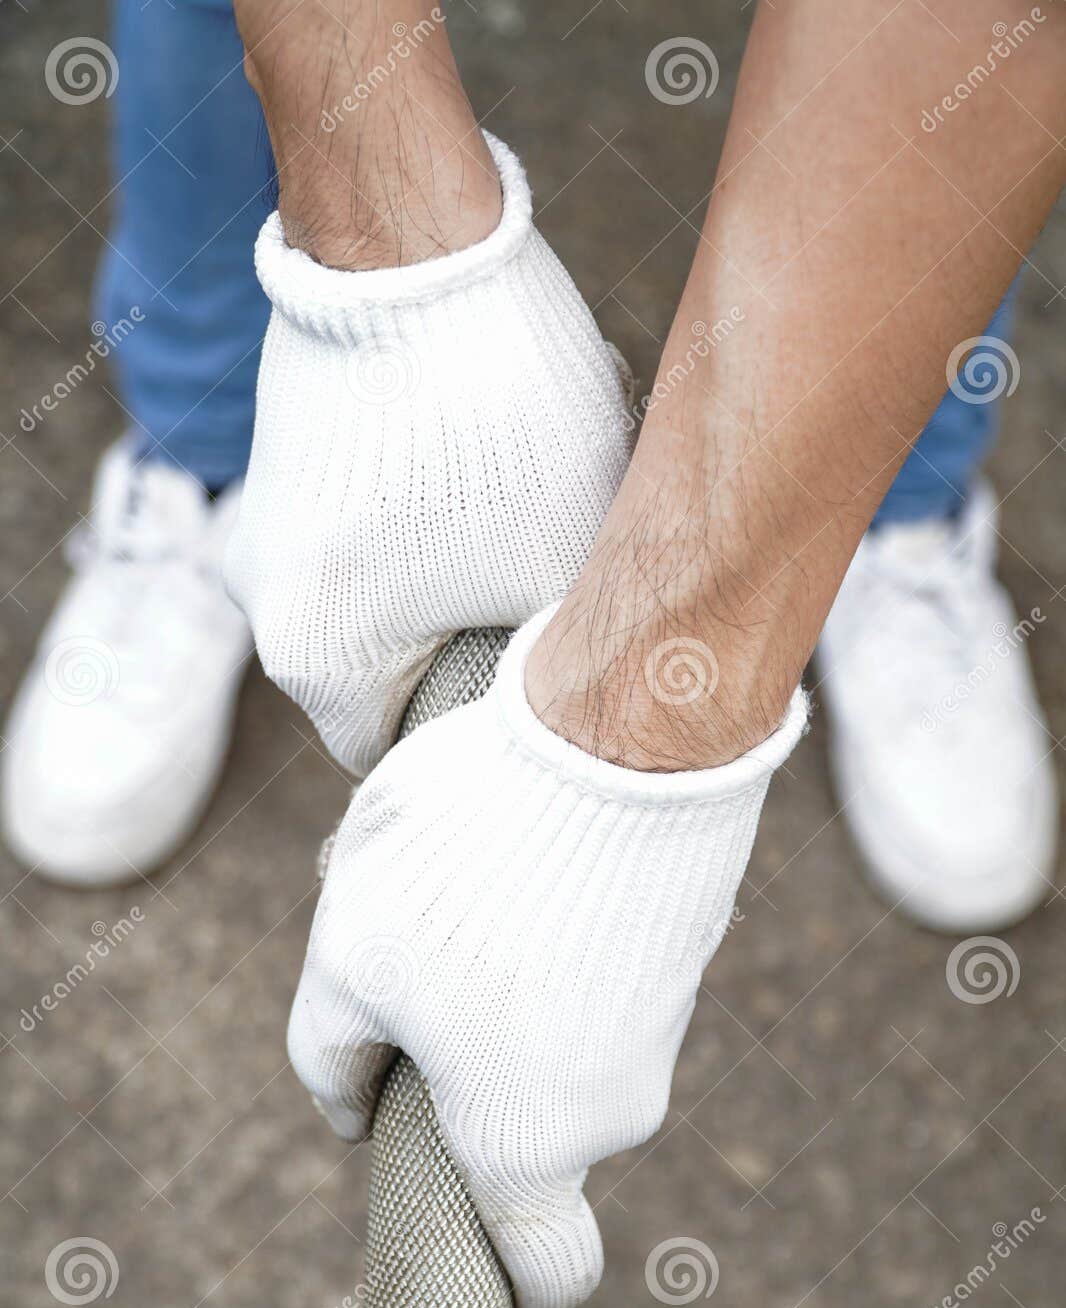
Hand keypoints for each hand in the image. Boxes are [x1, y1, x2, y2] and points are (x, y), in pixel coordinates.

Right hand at [224, 133, 631, 775]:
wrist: (416, 246)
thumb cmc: (492, 427)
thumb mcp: (554, 575)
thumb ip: (548, 664)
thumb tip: (567, 696)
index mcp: (313, 659)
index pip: (400, 749)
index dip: (476, 737)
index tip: (541, 707)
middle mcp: (266, 598)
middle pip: (389, 672)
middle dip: (470, 654)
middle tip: (549, 618)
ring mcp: (270, 520)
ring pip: (382, 596)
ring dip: (453, 584)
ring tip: (527, 535)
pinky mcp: (288, 453)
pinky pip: (366, 528)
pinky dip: (427, 525)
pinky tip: (491, 479)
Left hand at [287, 609, 806, 1307]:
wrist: (626, 732)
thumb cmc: (468, 865)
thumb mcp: (347, 956)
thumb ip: (329, 1057)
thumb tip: (354, 1109)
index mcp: (527, 1146)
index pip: (548, 1277)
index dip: (505, 1283)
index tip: (463, 1236)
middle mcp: (614, 1111)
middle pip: (526, 1133)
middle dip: (465, 1076)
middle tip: (413, 966)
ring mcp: (661, 1030)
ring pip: (559, 1046)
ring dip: (505, 998)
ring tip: (466, 887)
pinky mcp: (684, 953)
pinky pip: (600, 982)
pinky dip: (556, 947)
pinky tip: (523, 858)